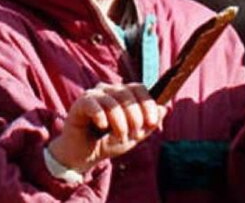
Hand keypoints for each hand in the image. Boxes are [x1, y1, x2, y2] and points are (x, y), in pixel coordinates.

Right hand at [47, 83, 164, 172]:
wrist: (84, 156)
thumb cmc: (108, 142)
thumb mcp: (133, 136)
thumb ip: (149, 124)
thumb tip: (165, 108)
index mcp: (122, 94)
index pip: (139, 89)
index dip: (147, 104)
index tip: (151, 123)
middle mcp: (108, 90)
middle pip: (127, 94)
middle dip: (135, 116)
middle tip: (134, 134)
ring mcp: (93, 95)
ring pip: (112, 101)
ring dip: (120, 122)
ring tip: (120, 136)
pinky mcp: (80, 103)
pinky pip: (93, 104)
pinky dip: (101, 117)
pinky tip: (102, 127)